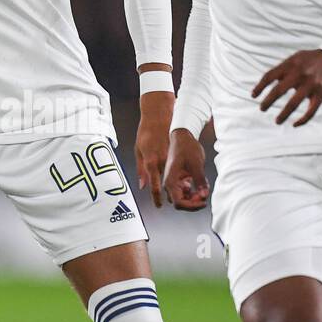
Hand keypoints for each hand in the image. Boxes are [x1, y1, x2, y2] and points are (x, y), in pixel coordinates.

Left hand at [135, 91, 173, 208]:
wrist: (159, 115)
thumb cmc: (146, 133)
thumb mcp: (138, 151)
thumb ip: (141, 170)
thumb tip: (142, 186)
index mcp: (151, 162)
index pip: (155, 187)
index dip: (157, 199)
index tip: (158, 206)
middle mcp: (163, 162)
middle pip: (168, 186)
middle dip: (170, 195)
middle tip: (169, 200)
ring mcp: (172, 157)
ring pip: (178, 177)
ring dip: (179, 186)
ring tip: (179, 190)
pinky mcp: (179, 152)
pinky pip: (182, 168)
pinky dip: (183, 175)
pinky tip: (183, 176)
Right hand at [163, 128, 209, 210]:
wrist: (183, 137)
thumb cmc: (187, 148)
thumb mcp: (196, 165)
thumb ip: (200, 181)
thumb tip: (204, 195)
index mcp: (170, 181)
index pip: (179, 203)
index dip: (192, 206)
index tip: (203, 202)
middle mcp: (170, 184)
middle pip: (181, 202)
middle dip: (194, 202)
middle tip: (205, 194)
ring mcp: (175, 182)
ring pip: (184, 198)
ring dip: (194, 197)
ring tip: (204, 187)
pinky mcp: (180, 179)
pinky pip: (187, 191)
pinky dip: (195, 191)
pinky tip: (202, 183)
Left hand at [251, 49, 321, 126]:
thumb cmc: (311, 59)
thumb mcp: (295, 58)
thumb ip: (282, 69)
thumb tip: (265, 84)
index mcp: (290, 64)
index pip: (269, 76)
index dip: (260, 87)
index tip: (253, 96)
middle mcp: (299, 74)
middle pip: (278, 91)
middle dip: (267, 102)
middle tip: (262, 109)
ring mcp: (311, 84)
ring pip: (293, 104)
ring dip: (283, 115)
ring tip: (277, 121)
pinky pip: (311, 111)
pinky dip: (302, 120)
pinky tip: (295, 124)